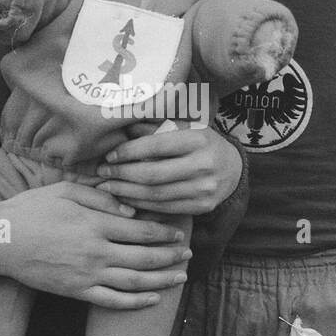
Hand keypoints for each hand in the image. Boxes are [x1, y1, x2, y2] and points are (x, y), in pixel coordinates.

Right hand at [0, 181, 192, 308]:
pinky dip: (135, 302)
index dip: (164, 234)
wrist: (1, 241)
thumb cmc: (32, 210)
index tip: (179, 234)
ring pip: (134, 282)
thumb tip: (131, 210)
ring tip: (180, 278)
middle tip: (188, 255)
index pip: (141, 231)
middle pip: (145, 258)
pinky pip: (112, 301)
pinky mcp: (77, 291)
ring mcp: (88, 275)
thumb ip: (101, 199)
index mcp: (96, 224)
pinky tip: (151, 299)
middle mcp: (97, 252)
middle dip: (171, 257)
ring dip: (162, 281)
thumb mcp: (66, 191)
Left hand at [96, 123, 241, 214]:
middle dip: (122, 174)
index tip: (109, 155)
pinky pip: (165, 208)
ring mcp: (204, 189)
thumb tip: (121, 127)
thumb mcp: (184, 127)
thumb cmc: (201, 143)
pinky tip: (126, 198)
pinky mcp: (202, 207)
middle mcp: (203, 165)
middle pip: (153, 174)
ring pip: (156, 194)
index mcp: (198, 139)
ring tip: (107, 186)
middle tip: (102, 172)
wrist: (233, 168)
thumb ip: (154, 128)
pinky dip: (141, 204)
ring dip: (126, 192)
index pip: (156, 146)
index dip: (129, 152)